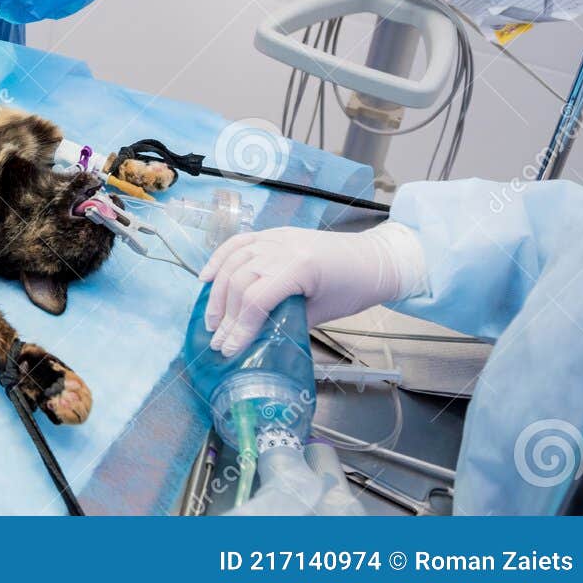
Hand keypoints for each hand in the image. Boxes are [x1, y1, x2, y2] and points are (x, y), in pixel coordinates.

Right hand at [199, 225, 424, 356]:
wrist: (375, 259)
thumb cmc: (356, 288)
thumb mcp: (322, 312)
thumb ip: (287, 322)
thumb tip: (257, 339)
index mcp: (299, 267)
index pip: (256, 299)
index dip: (239, 327)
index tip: (230, 349)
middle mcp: (282, 246)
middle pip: (238, 281)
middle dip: (225, 315)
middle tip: (218, 340)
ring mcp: (275, 236)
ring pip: (232, 262)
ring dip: (217, 292)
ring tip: (212, 318)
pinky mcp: (273, 234)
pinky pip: (238, 243)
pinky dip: (219, 259)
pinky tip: (207, 277)